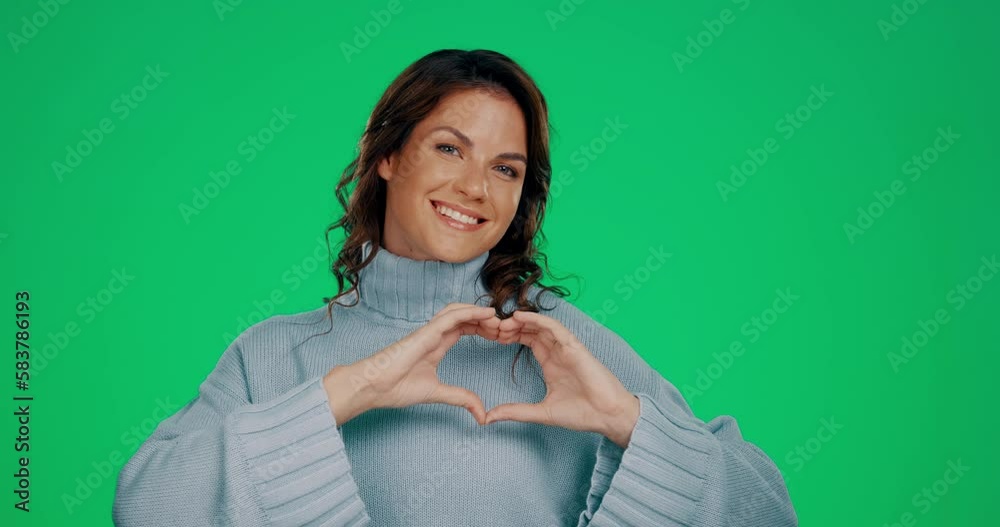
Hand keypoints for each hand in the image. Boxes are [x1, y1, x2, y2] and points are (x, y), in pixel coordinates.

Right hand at [324, 303, 499, 425]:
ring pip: (459, 312)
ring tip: (500, 319)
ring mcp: (429, 331)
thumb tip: (482, 414)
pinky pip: (451, 317)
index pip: (464, 329)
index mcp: (436, 345)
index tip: (500, 335)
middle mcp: (434, 334)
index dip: (483, 328)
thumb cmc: (395, 388)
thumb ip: (461, 398)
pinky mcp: (425, 332)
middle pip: (465, 318)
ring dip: (481, 313)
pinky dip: (470, 312)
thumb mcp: (437, 394)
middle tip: (506, 327)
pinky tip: (487, 314)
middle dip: (486, 320)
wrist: (373, 387)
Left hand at [484, 310, 640, 448]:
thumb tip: (488, 418)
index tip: (493, 337)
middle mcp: (558, 352)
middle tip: (494, 327)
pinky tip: (522, 318)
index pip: (528, 341)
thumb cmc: (581, 414)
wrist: (607, 417)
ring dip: (523, 322)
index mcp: (551, 363)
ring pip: (542, 326)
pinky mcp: (576, 348)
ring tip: (504, 321)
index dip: (511, 336)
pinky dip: (539, 321)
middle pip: (532, 331)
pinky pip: (556, 329)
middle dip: (513, 327)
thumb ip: (516, 412)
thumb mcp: (541, 412)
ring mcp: (567, 348)